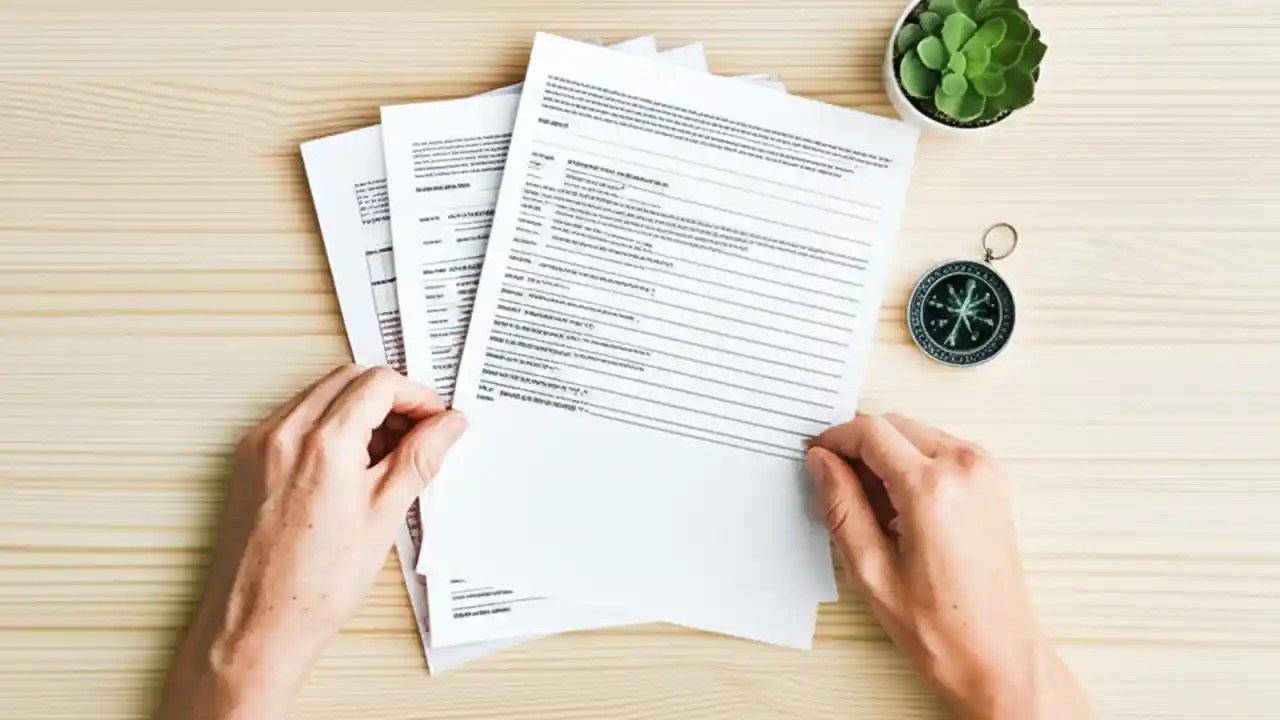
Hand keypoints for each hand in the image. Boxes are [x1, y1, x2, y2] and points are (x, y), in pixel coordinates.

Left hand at [156, 365, 465, 719]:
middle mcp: (284, 433)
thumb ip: (420, 458)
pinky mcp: (247, 460)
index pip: (378, 384)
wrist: (257, 626)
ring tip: (387, 453)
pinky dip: (329, 425)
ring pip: (320, 394)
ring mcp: (260, 444)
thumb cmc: (314, 586)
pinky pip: (295, 419)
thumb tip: (447, 426)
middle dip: (389, 395)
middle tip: (418, 430)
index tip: (435, 419)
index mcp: (322, 443)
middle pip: (348, 378)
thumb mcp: (384, 517)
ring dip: (359, 408)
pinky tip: (351, 464)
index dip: (417, 395)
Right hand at [807, 414, 1090, 719]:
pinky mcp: (992, 482)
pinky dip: (912, 463)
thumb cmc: (940, 626)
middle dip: (858, 446)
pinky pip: (940, 450)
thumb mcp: (872, 569)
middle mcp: (964, 468)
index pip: (870, 432)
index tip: (815, 458)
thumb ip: (842, 506)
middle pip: (893, 425)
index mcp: (932, 488)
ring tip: (870, 507)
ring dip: (885, 455)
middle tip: (835, 485)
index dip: (834, 440)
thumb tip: (822, 463)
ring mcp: (984, 472)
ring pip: (915, 434)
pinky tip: (899, 507)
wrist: (998, 654)